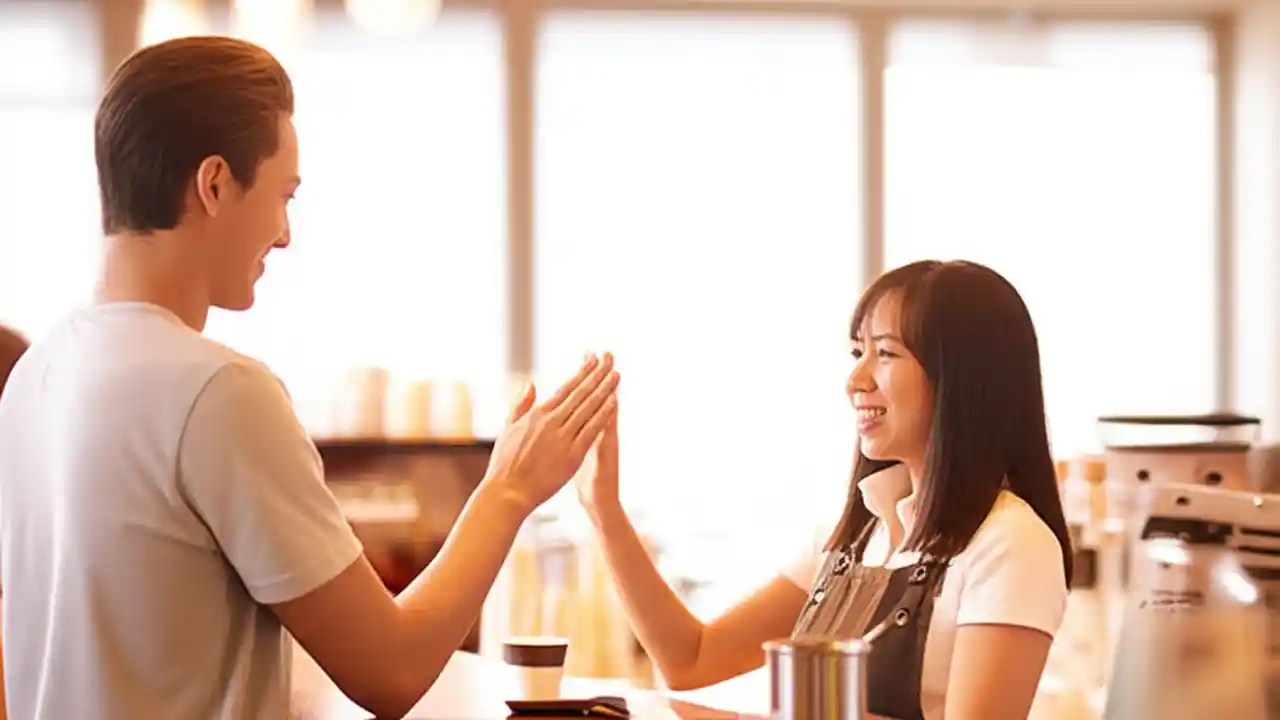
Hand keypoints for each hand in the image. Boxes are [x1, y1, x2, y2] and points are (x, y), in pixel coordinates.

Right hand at [486, 353, 618, 514]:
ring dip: (604, 390)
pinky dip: (603, 414)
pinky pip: (591, 429)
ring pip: (588, 408)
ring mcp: (563, 437)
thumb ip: (521, 404)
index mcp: (537, 414)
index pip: (565, 388)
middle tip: (610, 359)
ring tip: (616, 375)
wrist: (508, 491)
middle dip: (597, 375)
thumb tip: (529, 383)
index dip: (581, 372)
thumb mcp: (508, 428)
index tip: (593, 359)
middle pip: (580, 393)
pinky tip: (613, 402)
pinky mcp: (572, 454)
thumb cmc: (505, 463)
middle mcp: (551, 421)